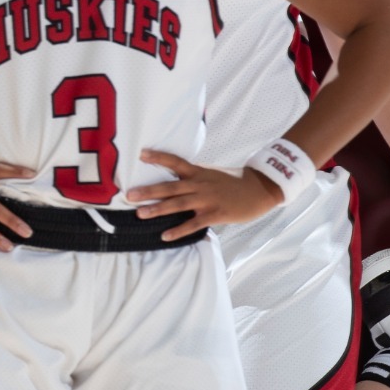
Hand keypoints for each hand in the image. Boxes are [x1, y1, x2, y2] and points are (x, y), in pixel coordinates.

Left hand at [125, 149, 282, 239]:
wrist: (260, 189)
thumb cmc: (232, 182)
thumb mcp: (210, 174)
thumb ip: (192, 177)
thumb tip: (171, 178)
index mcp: (198, 172)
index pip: (175, 162)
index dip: (158, 157)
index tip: (141, 154)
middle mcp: (200, 184)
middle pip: (170, 187)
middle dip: (149, 191)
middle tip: (129, 194)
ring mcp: (208, 199)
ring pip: (179, 204)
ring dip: (158, 210)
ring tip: (140, 214)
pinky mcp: (216, 214)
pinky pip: (194, 224)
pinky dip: (179, 230)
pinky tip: (165, 236)